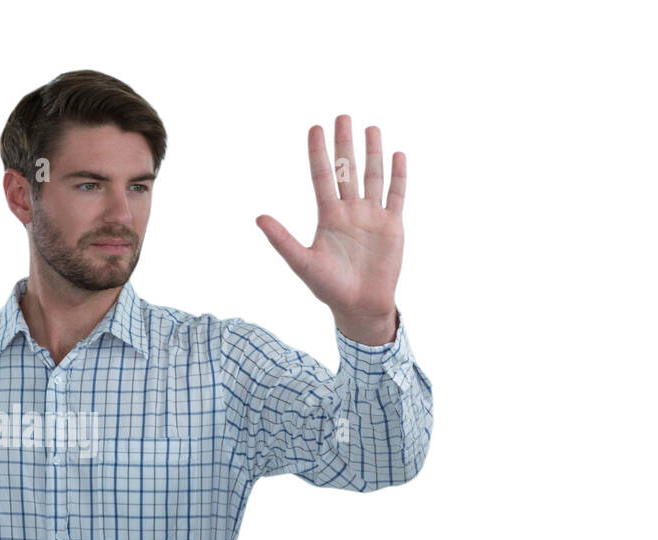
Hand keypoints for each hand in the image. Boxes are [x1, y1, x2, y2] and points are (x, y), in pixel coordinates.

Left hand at [256, 115, 404, 344]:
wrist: (359, 306)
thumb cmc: (328, 288)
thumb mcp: (302, 263)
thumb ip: (281, 240)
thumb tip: (258, 218)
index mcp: (327, 216)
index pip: (321, 177)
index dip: (318, 152)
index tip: (315, 127)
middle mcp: (349, 211)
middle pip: (346, 170)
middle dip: (344, 144)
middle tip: (342, 116)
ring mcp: (372, 216)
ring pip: (372, 177)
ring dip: (372, 153)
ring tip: (371, 127)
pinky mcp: (392, 225)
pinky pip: (396, 195)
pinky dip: (398, 176)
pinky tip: (398, 155)